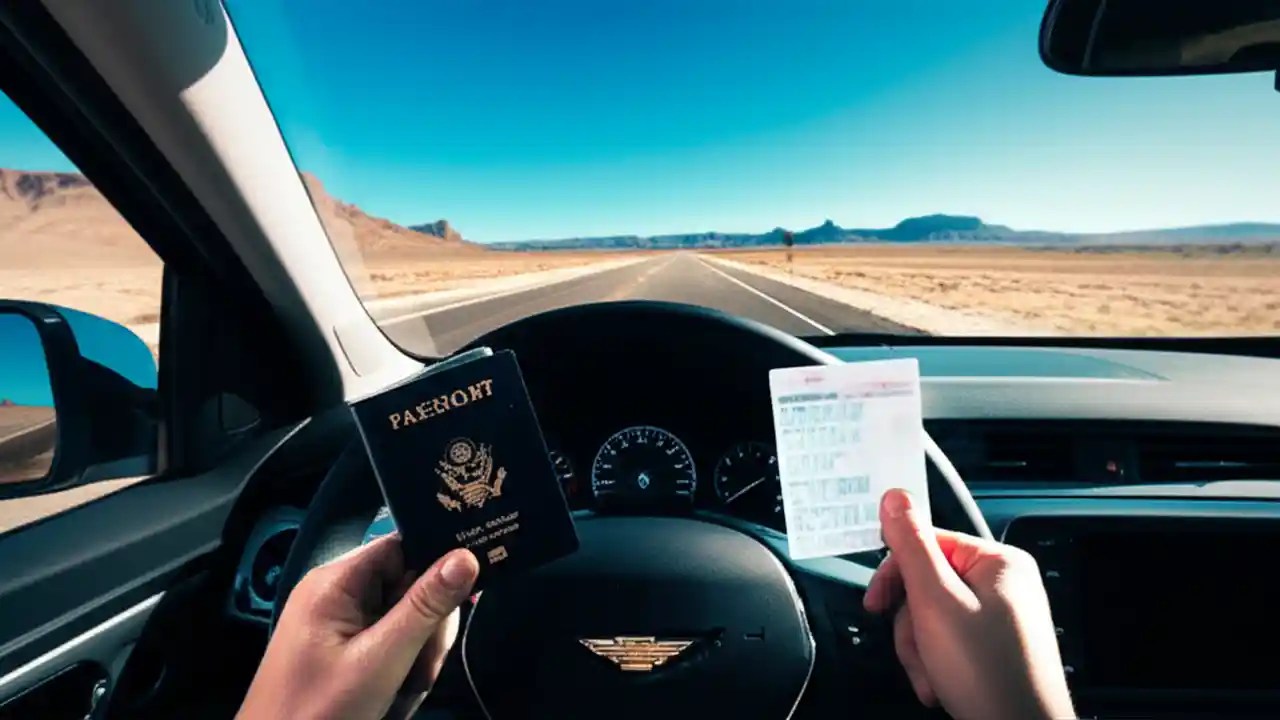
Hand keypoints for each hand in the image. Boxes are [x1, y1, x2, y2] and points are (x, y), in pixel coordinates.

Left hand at [236, 536, 479, 719]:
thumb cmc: (320, 712)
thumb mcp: (380, 661)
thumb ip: (424, 608)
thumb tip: (467, 556)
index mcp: (336, 581)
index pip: (402, 546)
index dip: (437, 565)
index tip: (471, 591)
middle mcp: (336, 592)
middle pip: (408, 585)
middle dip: (427, 626)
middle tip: (424, 668)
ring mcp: (338, 621)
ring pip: (405, 617)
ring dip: (417, 653)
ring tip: (406, 689)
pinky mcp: (342, 647)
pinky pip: (389, 640)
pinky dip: (401, 666)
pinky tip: (397, 692)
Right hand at [863, 489, 1074, 719]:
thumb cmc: (989, 676)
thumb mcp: (936, 602)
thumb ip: (912, 547)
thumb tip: (895, 498)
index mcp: (997, 563)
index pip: (927, 543)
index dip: (896, 575)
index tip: (877, 602)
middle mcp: (1003, 586)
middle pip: (926, 584)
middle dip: (911, 624)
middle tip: (917, 648)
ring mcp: (999, 619)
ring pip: (931, 617)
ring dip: (920, 649)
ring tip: (932, 674)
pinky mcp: (991, 648)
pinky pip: (947, 640)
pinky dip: (935, 664)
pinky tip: (941, 684)